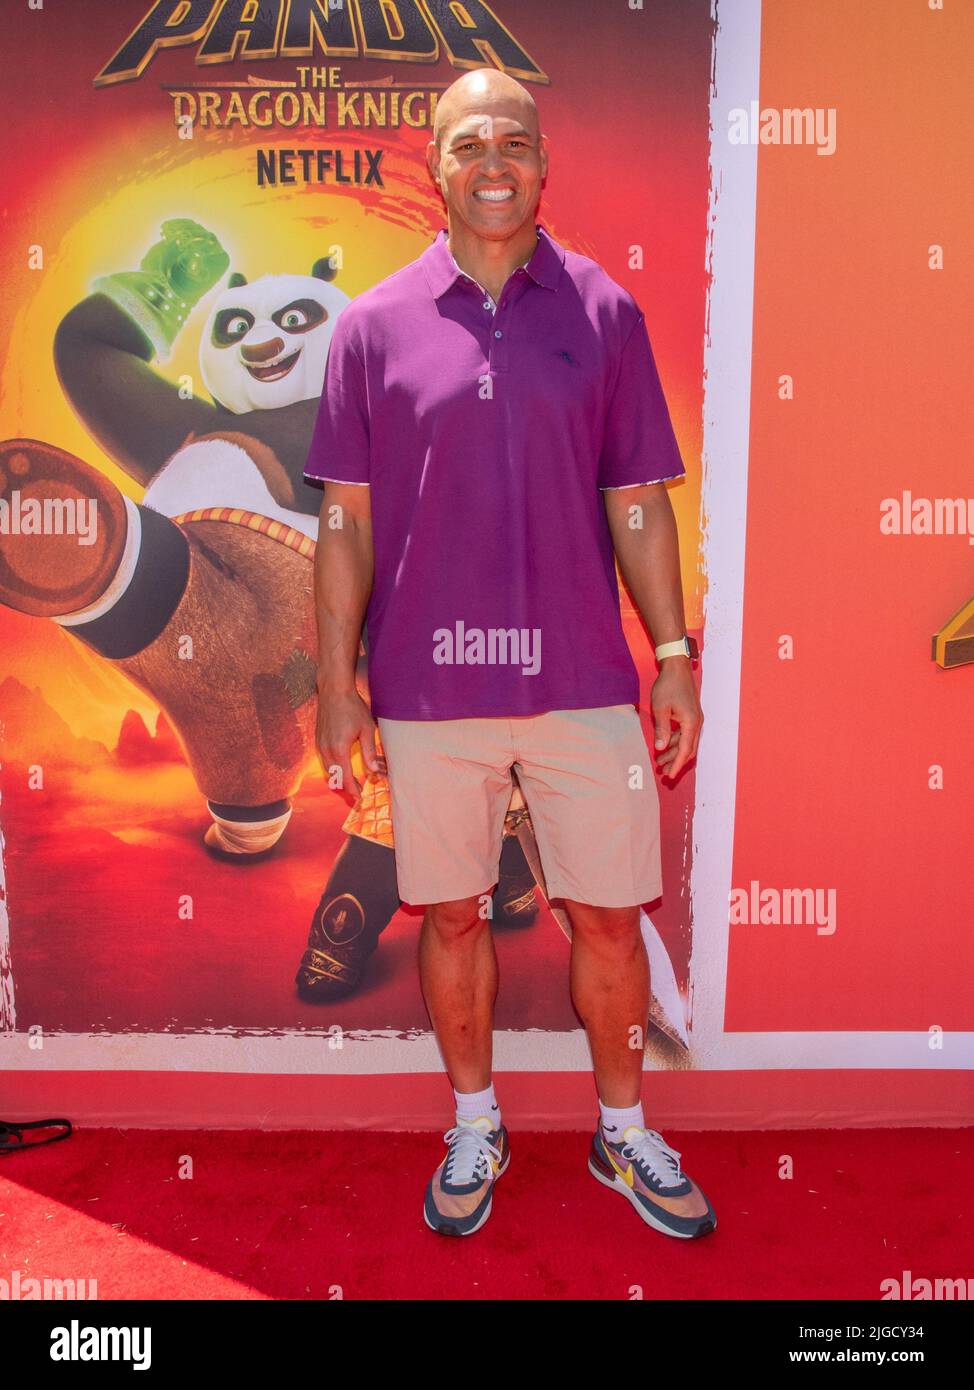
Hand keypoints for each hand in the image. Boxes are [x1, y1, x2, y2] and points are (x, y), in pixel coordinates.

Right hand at [316, 688, 385, 799]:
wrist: (334, 691)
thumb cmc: (352, 707)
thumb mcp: (367, 729)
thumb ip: (369, 752)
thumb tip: (373, 771)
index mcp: (339, 749)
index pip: (345, 777)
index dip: (352, 789)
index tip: (359, 798)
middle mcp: (326, 749)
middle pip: (334, 776)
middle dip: (345, 787)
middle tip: (356, 794)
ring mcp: (319, 744)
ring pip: (328, 769)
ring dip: (338, 777)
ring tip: (350, 783)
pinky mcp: (318, 739)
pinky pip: (324, 760)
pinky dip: (332, 767)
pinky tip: (340, 768)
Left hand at [651, 658, 702, 781]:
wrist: (676, 667)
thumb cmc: (668, 685)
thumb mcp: (660, 708)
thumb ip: (662, 730)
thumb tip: (661, 748)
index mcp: (691, 723)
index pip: (685, 750)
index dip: (677, 764)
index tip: (670, 776)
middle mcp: (696, 723)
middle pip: (688, 749)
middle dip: (676, 761)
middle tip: (663, 772)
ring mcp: (694, 719)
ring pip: (686, 742)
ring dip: (674, 751)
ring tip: (660, 761)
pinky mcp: (691, 715)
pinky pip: (684, 733)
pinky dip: (675, 741)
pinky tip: (664, 745)